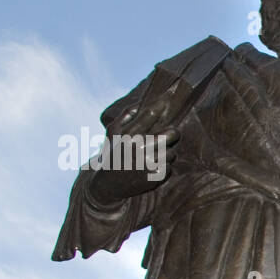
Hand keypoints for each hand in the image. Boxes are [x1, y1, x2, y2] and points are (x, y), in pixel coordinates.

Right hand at [86, 82, 185, 203]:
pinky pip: (170, 168)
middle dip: (172, 134)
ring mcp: (148, 162)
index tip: (171, 94)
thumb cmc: (113, 154)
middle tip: (169, 137)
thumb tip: (140, 103)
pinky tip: (152, 169)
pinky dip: (164, 169)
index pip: (151, 113)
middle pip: (172, 134)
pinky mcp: (154, 176)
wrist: (107, 184)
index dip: (162, 103)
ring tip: (154, 157)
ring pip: (172, 153)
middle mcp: (139, 146)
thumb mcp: (112, 134)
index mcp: (129, 133)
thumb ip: (125, 117)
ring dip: (167, 155)